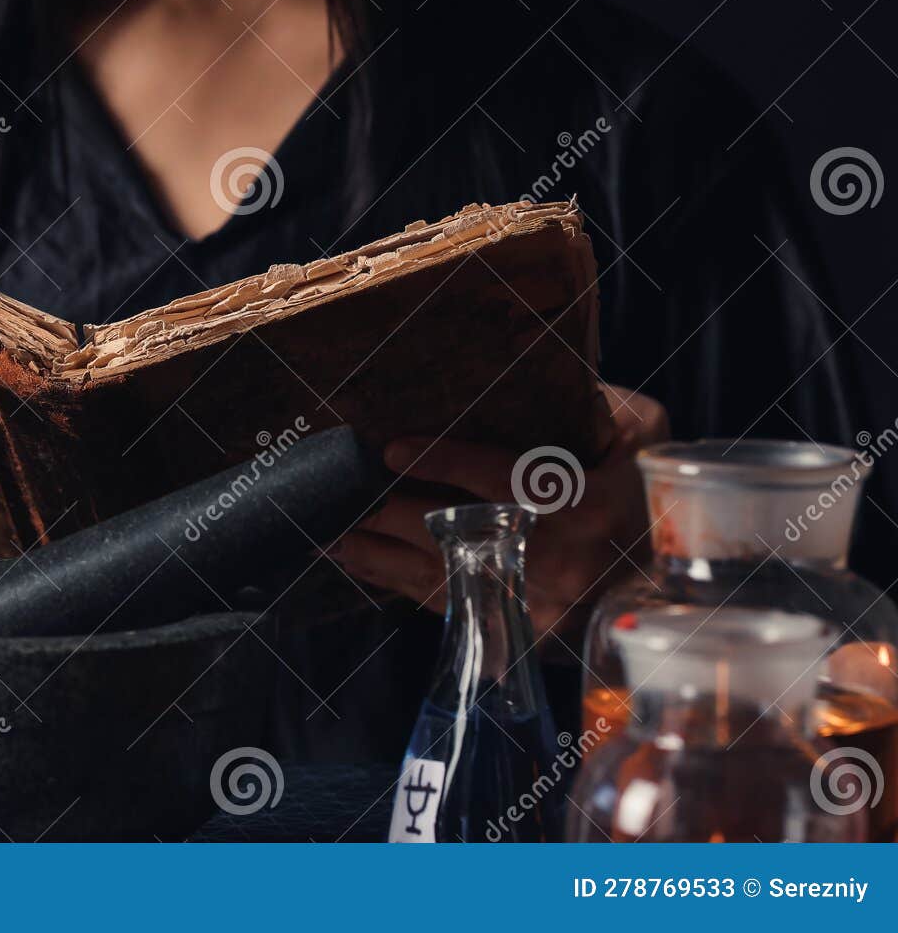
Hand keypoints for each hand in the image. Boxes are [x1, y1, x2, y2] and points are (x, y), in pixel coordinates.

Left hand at [328, 384, 669, 640]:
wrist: (675, 575)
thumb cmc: (650, 490)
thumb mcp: (642, 431)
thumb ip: (594, 401)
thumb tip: (529, 371)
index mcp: (588, 504)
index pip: (505, 480)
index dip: (445, 461)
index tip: (392, 446)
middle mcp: (559, 561)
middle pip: (456, 533)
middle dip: (390, 511)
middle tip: (340, 486)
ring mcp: (536, 604)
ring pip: (439, 576)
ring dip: (378, 552)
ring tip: (329, 526)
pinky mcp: (518, 631)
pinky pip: (444, 604)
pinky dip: (393, 581)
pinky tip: (356, 558)